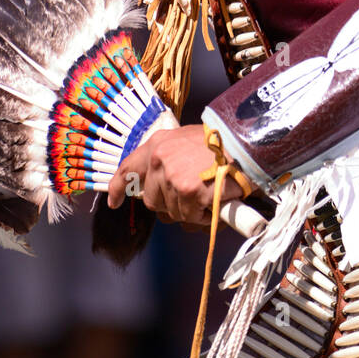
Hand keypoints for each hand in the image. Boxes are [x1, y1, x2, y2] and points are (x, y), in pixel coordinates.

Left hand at [107, 123, 244, 226]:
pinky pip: (191, 216)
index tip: (114, 202)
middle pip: (152, 199)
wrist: (243, 143)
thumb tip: (162, 183)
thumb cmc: (220, 143)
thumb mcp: (186, 141)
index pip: (128, 169)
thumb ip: (169, 158)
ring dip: (190, 208)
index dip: (118, 188)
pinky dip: (203, 214)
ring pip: (172, 211)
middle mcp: (159, 159)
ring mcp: (172, 177)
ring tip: (208, 191)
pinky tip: (214, 199)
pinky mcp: (188, 193)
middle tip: (192, 192)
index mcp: (157, 144)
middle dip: (170, 202)